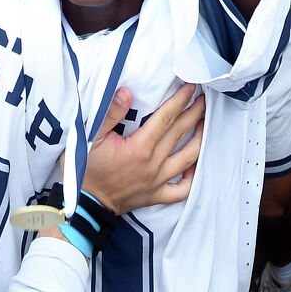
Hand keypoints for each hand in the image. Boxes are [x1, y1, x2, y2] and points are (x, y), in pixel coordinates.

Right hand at [81, 84, 204, 214]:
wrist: (85, 203)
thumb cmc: (86, 169)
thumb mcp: (90, 136)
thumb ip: (109, 114)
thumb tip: (126, 93)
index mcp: (140, 148)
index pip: (166, 119)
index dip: (179, 101)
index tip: (190, 88)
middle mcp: (153, 164)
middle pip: (180, 134)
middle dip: (194, 113)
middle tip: (203, 99)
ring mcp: (157, 181)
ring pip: (187, 158)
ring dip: (199, 139)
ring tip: (205, 124)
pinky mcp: (156, 195)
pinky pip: (182, 190)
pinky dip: (193, 178)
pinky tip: (196, 165)